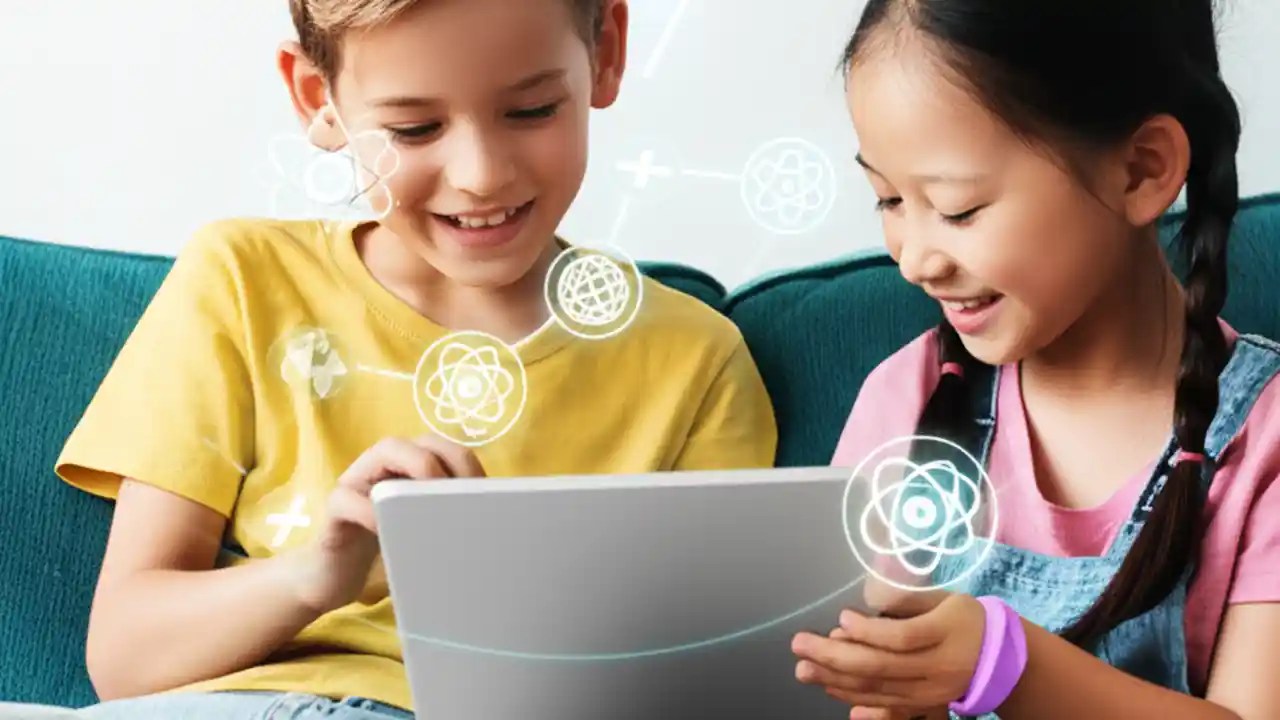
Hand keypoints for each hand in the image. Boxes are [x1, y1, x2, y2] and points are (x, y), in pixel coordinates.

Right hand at [290, 435, 484, 613]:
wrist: (334, 576)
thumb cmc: (386, 549)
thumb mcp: (422, 531)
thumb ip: (447, 517)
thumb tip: (494, 524)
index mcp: (411, 467)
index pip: (446, 448)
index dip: (468, 464)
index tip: (487, 494)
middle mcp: (385, 464)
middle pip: (420, 441)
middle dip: (448, 459)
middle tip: (462, 493)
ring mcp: (357, 481)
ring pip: (383, 450)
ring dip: (415, 467)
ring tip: (432, 501)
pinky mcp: (333, 510)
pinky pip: (347, 498)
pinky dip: (368, 510)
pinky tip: (386, 530)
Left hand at [792, 593, 987, 711]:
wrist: (999, 661)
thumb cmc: (966, 620)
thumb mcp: (946, 598)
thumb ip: (908, 599)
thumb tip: (868, 600)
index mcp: (945, 633)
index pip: (901, 637)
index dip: (868, 630)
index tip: (842, 616)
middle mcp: (937, 667)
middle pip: (881, 667)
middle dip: (834, 656)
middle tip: (800, 644)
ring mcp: (929, 692)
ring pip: (877, 689)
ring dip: (834, 679)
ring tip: (804, 667)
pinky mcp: (923, 705)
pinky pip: (884, 705)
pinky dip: (852, 696)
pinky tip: (829, 685)